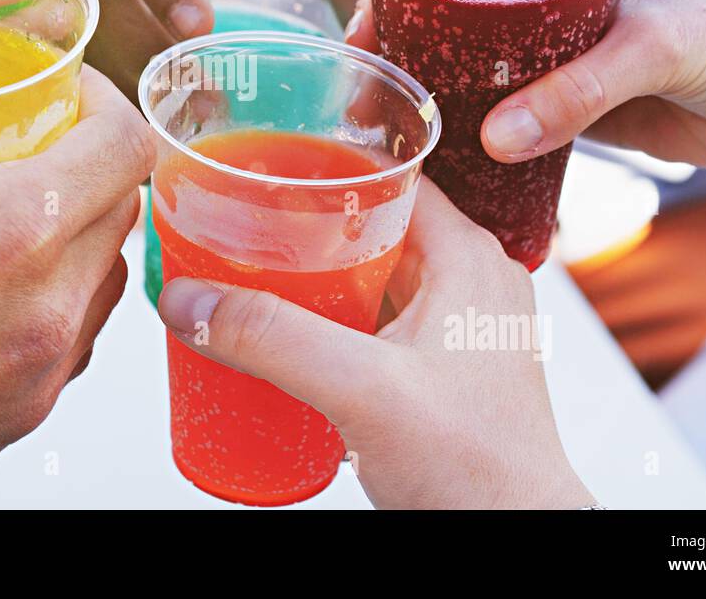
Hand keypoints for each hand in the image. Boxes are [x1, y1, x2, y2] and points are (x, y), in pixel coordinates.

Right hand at [155, 179, 592, 509]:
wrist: (515, 542)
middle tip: (241, 226)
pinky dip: (332, 321)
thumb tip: (189, 299)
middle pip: (372, 225)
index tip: (266, 164)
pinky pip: (377, 322)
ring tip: (251, 277)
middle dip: (305, 228)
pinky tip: (288, 340)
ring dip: (315, 277)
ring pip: (373, 276)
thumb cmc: (480, 469)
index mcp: (467, 257)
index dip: (326, 164)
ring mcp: (458, 328)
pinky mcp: (442, 370)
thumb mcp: (362, 389)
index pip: (391, 175)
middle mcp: (469, 282)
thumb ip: (272, 339)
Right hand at [347, 0, 705, 194]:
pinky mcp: (559, 95)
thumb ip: (579, 91)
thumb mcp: (658, 49)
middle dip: (397, 16)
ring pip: (465, 46)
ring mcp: (550, 40)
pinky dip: (460, 116)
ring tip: (376, 103)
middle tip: (359, 54)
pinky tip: (425, 133)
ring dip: (419, 70)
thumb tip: (493, 137)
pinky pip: (496, 100)